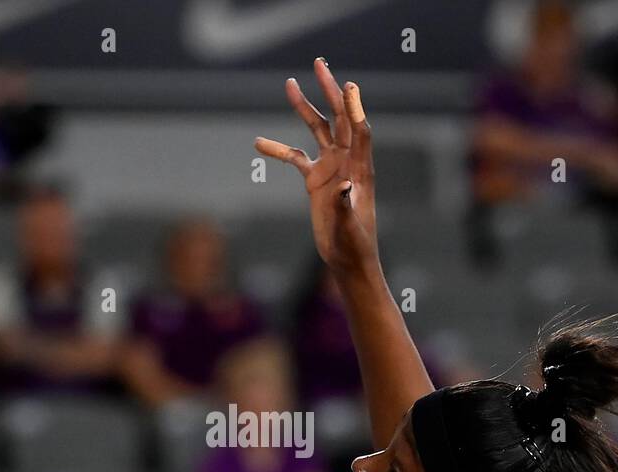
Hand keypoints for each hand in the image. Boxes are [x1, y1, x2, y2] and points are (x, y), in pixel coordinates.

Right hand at [255, 58, 377, 273]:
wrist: (347, 260)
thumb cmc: (354, 245)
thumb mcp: (349, 228)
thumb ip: (345, 207)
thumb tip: (344, 187)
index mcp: (360, 169)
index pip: (359, 131)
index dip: (355, 109)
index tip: (348, 86)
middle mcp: (346, 162)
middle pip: (338, 119)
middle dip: (330, 91)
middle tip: (319, 64)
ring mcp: (330, 168)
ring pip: (316, 130)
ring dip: (304, 108)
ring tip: (289, 84)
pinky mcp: (316, 180)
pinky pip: (295, 158)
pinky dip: (278, 150)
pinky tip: (258, 143)